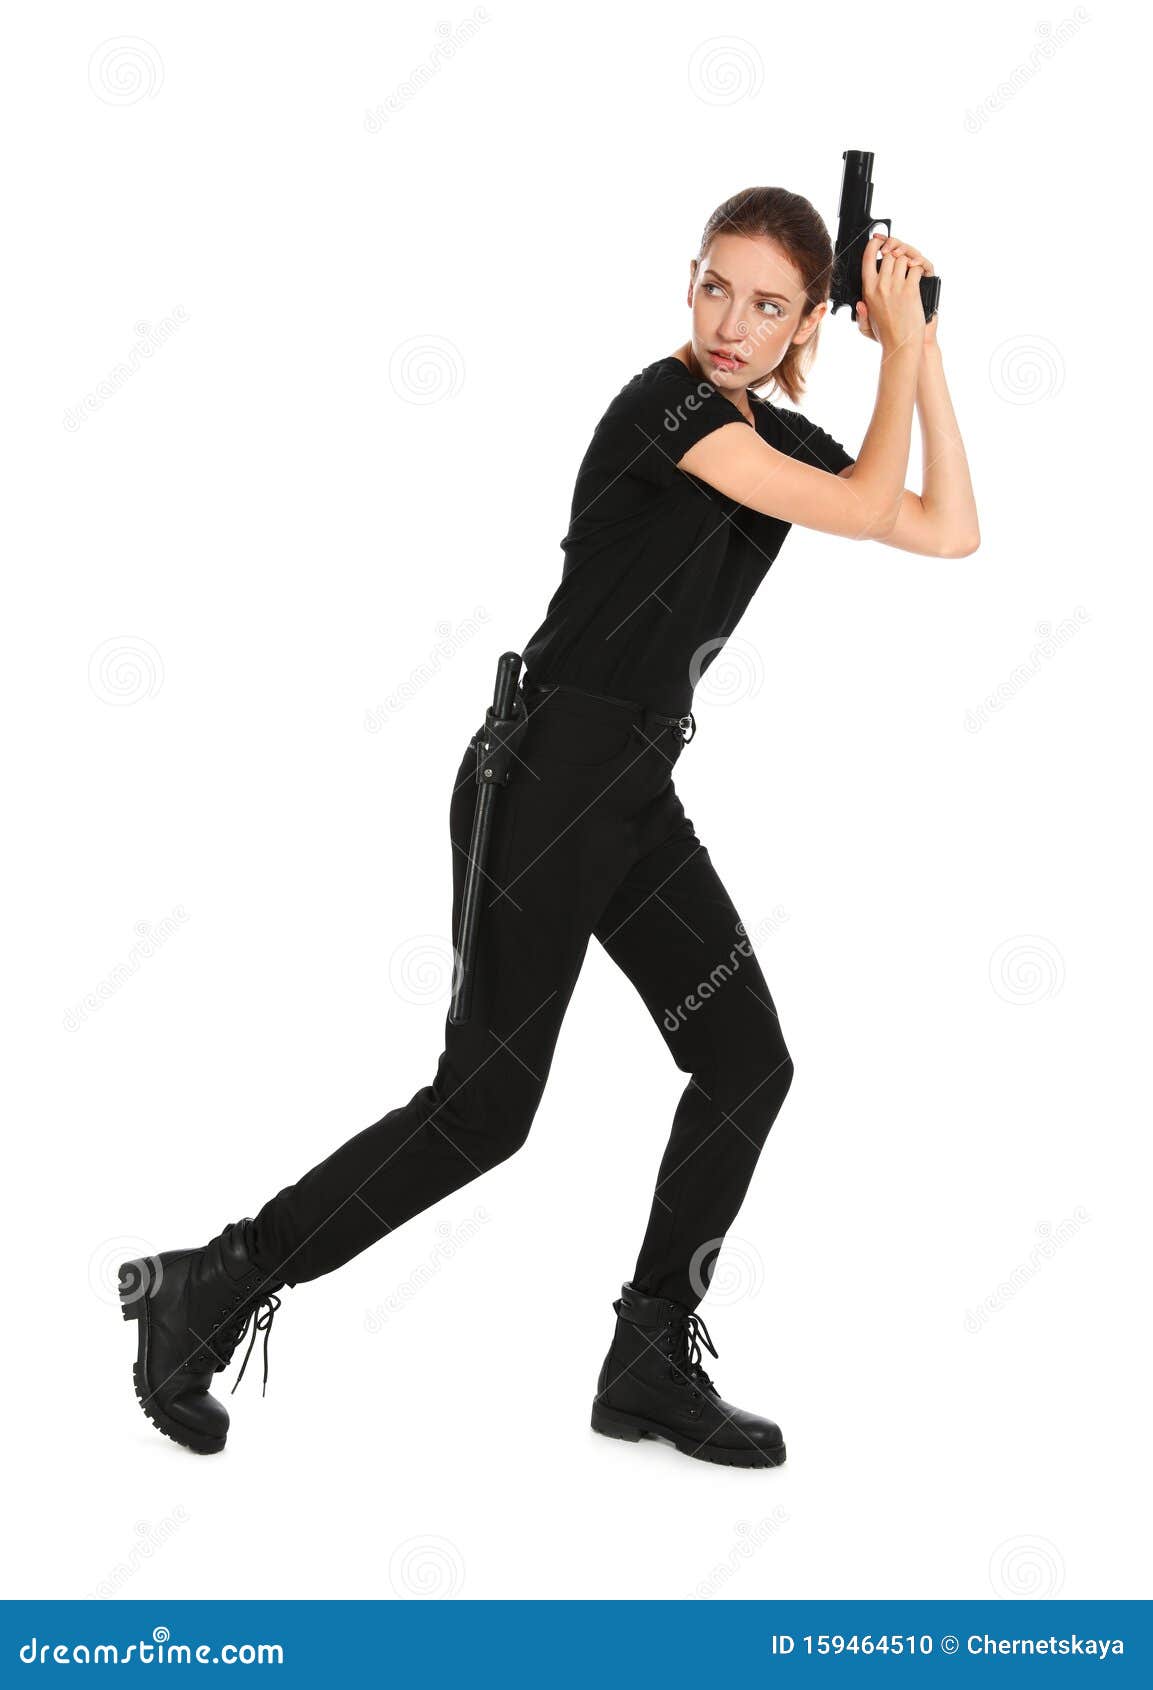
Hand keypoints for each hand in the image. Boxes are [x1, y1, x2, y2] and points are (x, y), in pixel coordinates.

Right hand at [857, 234, 933, 352]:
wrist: (901, 345)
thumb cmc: (886, 336)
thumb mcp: (866, 327)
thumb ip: (861, 315)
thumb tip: (858, 303)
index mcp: (868, 291)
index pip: (867, 258)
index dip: (874, 244)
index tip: (879, 241)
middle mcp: (880, 286)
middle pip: (889, 254)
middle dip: (896, 251)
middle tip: (901, 256)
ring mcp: (895, 286)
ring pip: (903, 258)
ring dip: (909, 260)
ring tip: (911, 268)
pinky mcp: (910, 289)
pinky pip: (915, 268)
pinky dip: (919, 268)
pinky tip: (919, 275)